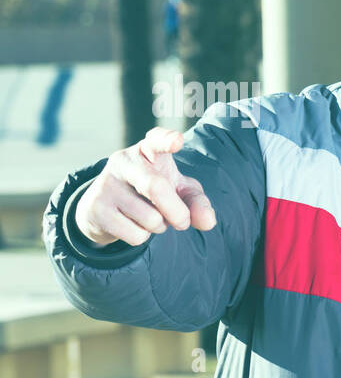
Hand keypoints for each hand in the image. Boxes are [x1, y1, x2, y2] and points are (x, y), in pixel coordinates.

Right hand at [75, 127, 216, 246]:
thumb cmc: (153, 194)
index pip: (156, 141)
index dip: (166, 140)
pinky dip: (142, 237)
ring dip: (159, 227)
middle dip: (178, 213)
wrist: (107, 209)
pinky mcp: (95, 208)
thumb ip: (197, 203)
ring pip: (150, 218)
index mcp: (147, 150)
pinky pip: (135, 234)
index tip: (176, 140)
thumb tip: (208, 221)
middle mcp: (123, 161)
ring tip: (150, 217)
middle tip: (182, 222)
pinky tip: (132, 225)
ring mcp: (106, 184)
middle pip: (156, 187)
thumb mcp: (179, 192)